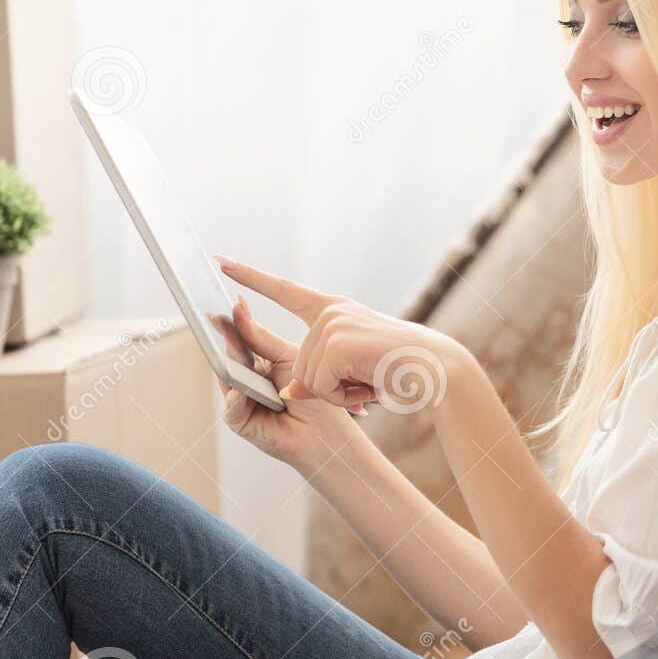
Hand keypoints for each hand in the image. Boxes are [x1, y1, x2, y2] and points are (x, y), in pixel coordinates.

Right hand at [209, 299, 369, 473]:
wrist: (325, 430)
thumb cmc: (312, 395)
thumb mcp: (288, 358)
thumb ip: (262, 340)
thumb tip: (240, 312)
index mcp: (256, 362)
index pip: (239, 339)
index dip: (233, 323)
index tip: (232, 303)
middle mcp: (244, 379)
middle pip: (229, 356)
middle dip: (225, 338)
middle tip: (218, 318)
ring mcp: (239, 399)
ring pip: (227, 378)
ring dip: (229, 364)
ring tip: (230, 347)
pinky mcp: (239, 421)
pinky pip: (232, 407)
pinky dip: (237, 398)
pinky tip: (242, 390)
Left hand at [216, 256, 463, 413]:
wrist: (437, 370)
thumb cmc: (399, 370)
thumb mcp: (351, 370)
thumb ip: (319, 373)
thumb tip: (292, 393)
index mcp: (333, 310)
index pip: (284, 290)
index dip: (251, 277)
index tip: (220, 260)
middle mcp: (330, 312)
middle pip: (297, 366)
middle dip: (326, 388)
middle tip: (364, 385)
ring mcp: (332, 324)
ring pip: (307, 379)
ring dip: (336, 395)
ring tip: (369, 384)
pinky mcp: (337, 342)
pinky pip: (318, 386)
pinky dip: (341, 398)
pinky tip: (367, 390)